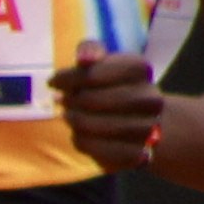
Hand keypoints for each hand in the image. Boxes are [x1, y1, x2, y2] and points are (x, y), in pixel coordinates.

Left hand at [52, 41, 163, 172]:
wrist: (141, 120)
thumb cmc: (110, 85)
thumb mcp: (102, 61)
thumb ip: (90, 50)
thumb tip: (85, 58)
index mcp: (139, 69)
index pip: (92, 73)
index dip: (67, 78)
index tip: (54, 82)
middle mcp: (149, 98)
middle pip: (90, 100)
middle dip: (70, 101)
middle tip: (62, 101)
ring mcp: (147, 128)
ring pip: (91, 125)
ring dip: (74, 121)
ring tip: (71, 116)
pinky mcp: (138, 154)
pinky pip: (97, 149)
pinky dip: (82, 141)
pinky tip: (80, 134)